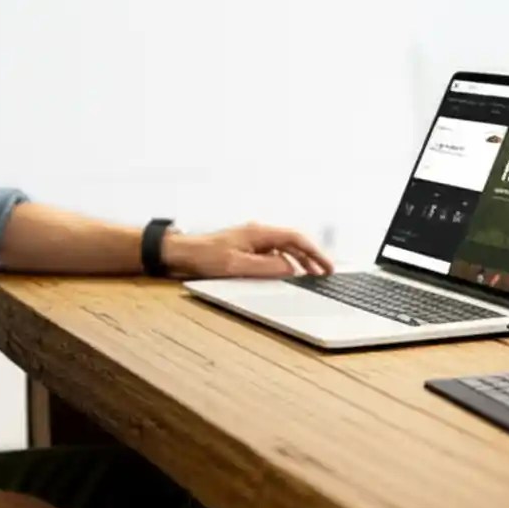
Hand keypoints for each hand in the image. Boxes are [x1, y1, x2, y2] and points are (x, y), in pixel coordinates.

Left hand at [163, 222, 333, 278]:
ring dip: (299, 260)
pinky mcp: (246, 247)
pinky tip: (288, 272)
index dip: (314, 252)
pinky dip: (285, 262)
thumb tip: (290, 268)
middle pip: (292, 242)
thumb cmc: (205, 256)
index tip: (326, 266)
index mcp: (258, 233)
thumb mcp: (237, 265)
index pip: (295, 238)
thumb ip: (265, 267)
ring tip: (312, 274)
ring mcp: (252, 239)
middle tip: (325, 273)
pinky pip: (273, 253)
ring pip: (284, 247)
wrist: (182, 252)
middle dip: (311, 257)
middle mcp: (258, 233)